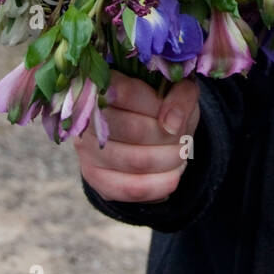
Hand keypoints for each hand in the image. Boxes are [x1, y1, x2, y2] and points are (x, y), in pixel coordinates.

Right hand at [73, 70, 201, 203]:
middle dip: (169, 136)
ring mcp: (88, 149)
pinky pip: (130, 188)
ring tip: (181, 154)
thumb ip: (181, 94)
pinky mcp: (95, 177)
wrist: (149, 130)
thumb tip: (172, 122)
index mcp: (104, 85)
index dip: (156, 104)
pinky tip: (173, 176)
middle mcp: (88, 116)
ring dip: (169, 160)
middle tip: (185, 139)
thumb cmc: (162, 103)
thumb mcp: (178, 90)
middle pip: (133, 129)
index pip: (124, 92)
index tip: (178, 116)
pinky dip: (160, 184)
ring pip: (135, 161)